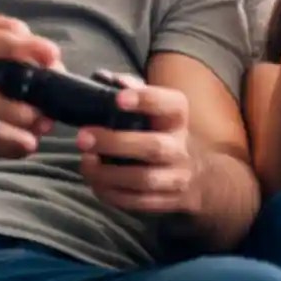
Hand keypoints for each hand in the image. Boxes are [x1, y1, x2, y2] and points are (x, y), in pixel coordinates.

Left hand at [77, 74, 199, 213]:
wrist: (197, 176)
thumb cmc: (163, 134)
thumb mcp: (158, 110)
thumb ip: (134, 91)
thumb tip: (104, 79)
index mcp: (177, 118)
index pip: (170, 104)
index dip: (146, 100)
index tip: (118, 98)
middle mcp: (181, 147)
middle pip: (153, 147)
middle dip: (115, 143)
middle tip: (82, 137)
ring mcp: (176, 177)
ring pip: (144, 179)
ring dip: (109, 174)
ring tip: (85, 163)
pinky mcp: (167, 201)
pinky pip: (137, 202)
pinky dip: (111, 194)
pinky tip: (95, 182)